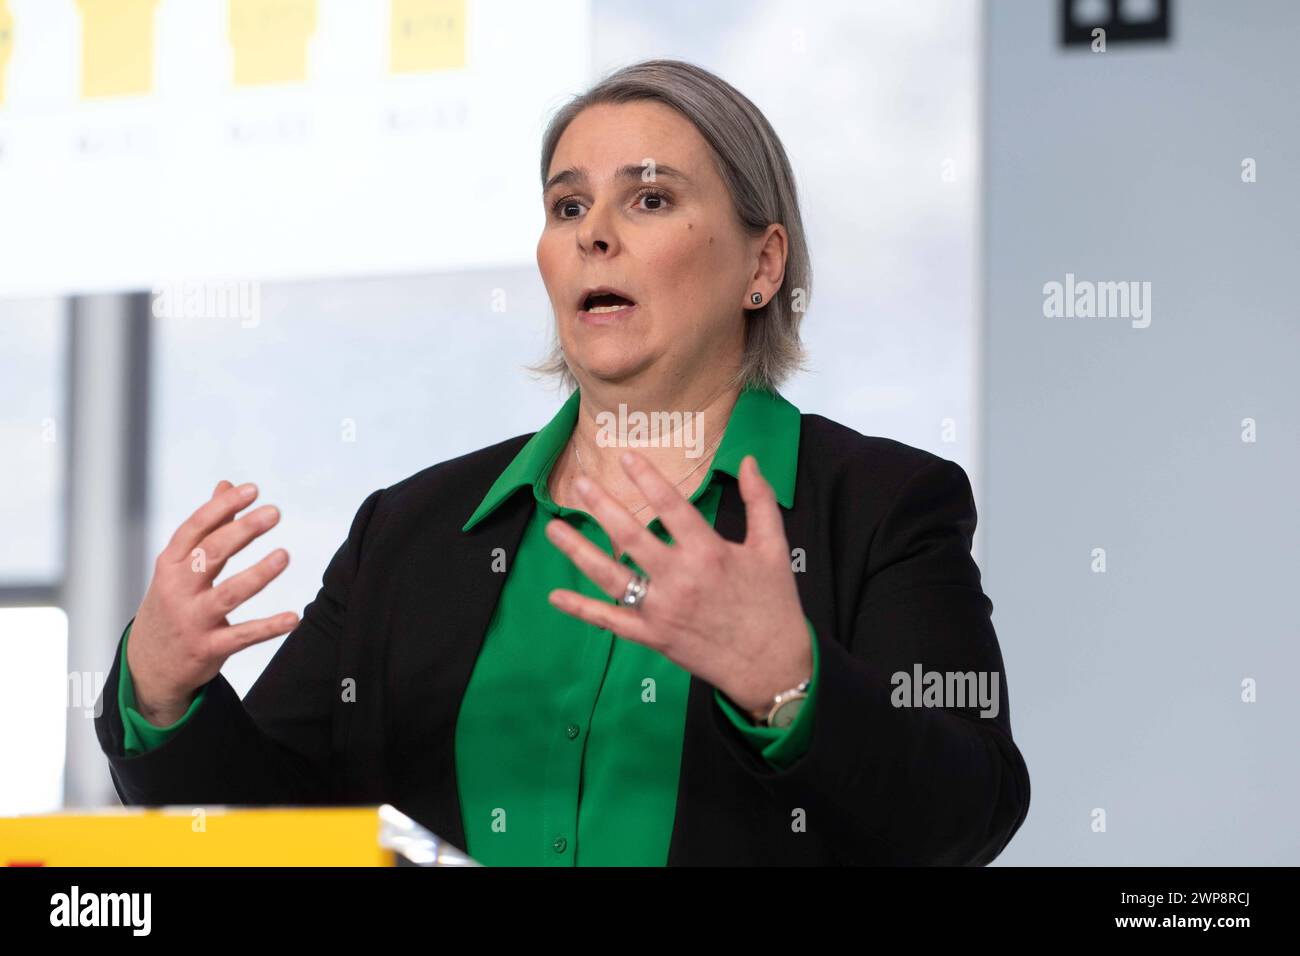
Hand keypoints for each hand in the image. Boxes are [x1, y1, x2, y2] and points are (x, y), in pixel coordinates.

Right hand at [126, 480, 297, 724]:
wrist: (147, 665)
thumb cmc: (172, 603)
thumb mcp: (179, 566)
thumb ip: (207, 527)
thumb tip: (226, 485)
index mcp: (170, 564)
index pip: (195, 529)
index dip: (222, 507)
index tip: (252, 490)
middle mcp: (177, 589)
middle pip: (211, 554)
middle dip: (243, 531)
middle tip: (274, 512)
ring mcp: (192, 620)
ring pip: (228, 594)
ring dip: (258, 575)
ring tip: (284, 555)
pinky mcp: (208, 648)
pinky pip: (242, 636)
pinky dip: (269, 627)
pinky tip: (294, 618)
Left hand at [543, 451, 811, 715]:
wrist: (773, 665)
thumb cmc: (773, 603)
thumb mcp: (774, 548)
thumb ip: (760, 501)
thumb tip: (749, 460)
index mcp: (710, 553)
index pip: (672, 507)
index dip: (647, 479)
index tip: (626, 456)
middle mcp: (680, 579)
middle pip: (631, 536)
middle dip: (602, 507)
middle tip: (580, 483)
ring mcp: (662, 610)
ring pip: (611, 576)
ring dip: (579, 550)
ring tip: (553, 528)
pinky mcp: (653, 637)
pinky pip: (611, 622)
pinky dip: (582, 609)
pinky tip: (556, 595)